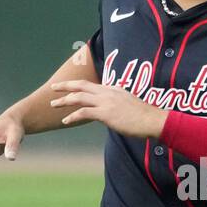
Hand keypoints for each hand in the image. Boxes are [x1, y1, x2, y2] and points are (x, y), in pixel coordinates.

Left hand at [49, 80, 167, 138]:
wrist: (153, 120)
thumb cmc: (144, 116)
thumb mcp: (129, 105)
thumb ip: (118, 105)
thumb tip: (112, 112)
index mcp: (113, 89)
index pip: (91, 85)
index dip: (78, 85)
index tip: (68, 87)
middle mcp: (107, 92)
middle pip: (81, 85)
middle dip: (65, 86)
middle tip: (53, 88)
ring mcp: (106, 101)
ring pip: (78, 97)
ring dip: (64, 101)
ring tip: (53, 105)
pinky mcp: (105, 113)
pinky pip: (83, 113)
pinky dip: (72, 116)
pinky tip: (65, 121)